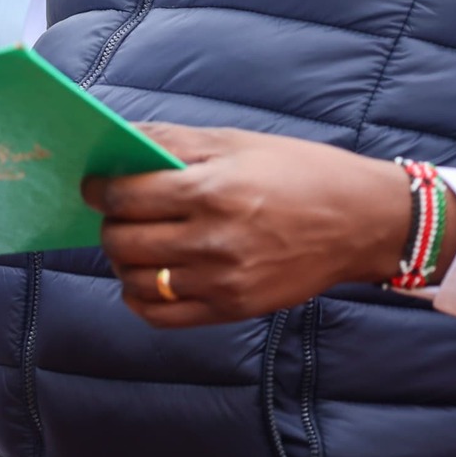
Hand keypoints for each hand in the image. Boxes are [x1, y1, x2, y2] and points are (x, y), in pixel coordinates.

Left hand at [80, 124, 455, 327]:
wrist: (360, 221)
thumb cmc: (298, 171)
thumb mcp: (236, 142)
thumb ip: (172, 141)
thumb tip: (118, 141)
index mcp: (212, 190)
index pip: (125, 195)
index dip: (99, 188)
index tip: (95, 184)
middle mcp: (212, 240)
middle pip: (122, 239)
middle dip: (108, 223)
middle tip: (115, 212)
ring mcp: (221, 281)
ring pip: (136, 279)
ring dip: (122, 259)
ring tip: (133, 241)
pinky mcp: (232, 308)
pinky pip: (161, 315)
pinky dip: (141, 297)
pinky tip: (147, 276)